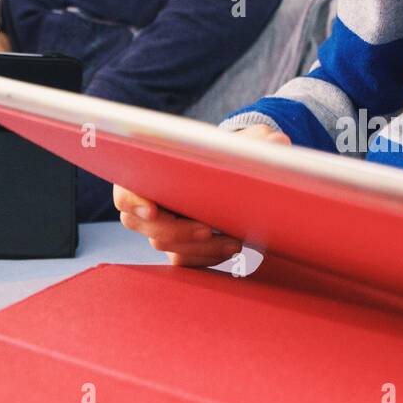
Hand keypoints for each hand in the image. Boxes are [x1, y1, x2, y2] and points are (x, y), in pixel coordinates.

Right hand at [113, 124, 290, 266]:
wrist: (233, 174)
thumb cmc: (228, 153)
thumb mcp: (242, 142)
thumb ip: (256, 141)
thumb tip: (277, 142)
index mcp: (148, 173)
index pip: (125, 191)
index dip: (133, 201)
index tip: (152, 209)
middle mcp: (149, 203)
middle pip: (146, 227)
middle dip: (177, 231)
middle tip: (206, 230)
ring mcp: (163, 228)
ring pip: (168, 247)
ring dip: (199, 248)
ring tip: (233, 242)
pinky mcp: (180, 247)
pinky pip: (185, 261)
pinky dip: (207, 258)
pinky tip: (231, 249)